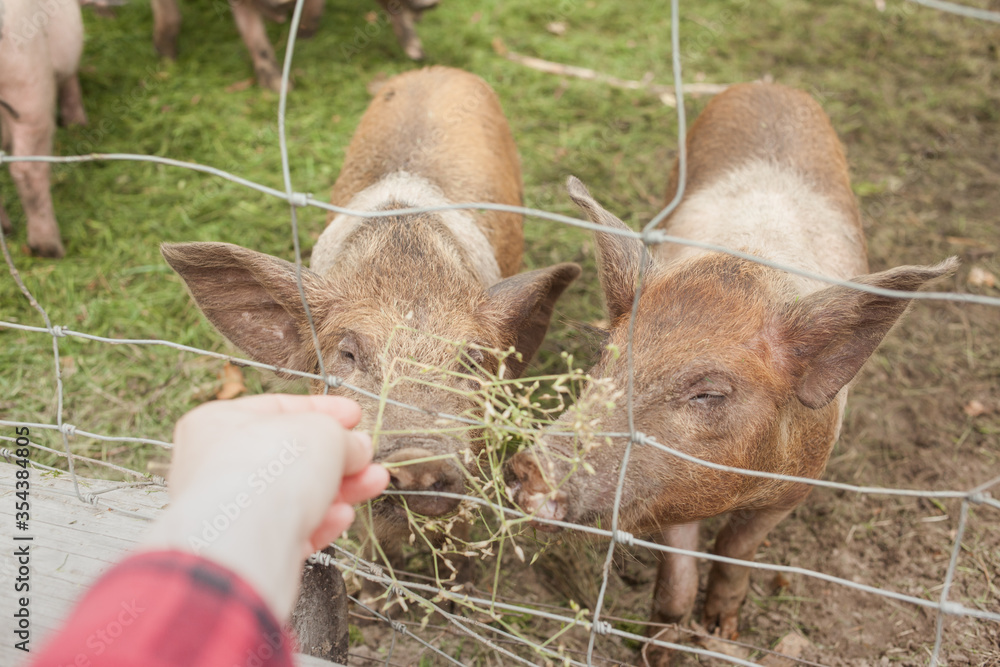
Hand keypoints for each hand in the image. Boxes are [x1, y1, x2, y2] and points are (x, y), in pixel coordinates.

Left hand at [143, 394, 388, 619]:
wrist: (245, 541)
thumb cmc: (269, 470)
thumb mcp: (323, 431)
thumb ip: (343, 437)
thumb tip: (358, 449)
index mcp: (220, 423)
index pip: (279, 408)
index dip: (324, 410)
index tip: (355, 415)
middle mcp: (217, 466)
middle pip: (291, 456)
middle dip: (339, 456)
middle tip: (367, 456)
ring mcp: (231, 511)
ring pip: (295, 495)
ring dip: (339, 489)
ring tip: (374, 482)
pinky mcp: (247, 549)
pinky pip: (289, 529)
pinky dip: (320, 521)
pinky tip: (343, 516)